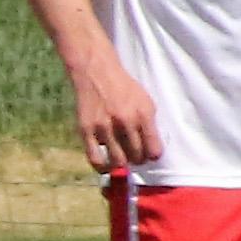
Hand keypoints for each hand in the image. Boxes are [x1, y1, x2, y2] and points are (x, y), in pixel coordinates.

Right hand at [69, 53, 161, 177]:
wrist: (97, 73)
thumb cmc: (124, 88)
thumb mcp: (146, 101)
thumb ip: (150, 124)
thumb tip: (152, 150)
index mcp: (143, 115)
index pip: (154, 149)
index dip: (153, 156)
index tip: (151, 156)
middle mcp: (125, 122)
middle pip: (137, 157)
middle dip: (139, 160)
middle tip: (137, 157)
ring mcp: (104, 127)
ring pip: (118, 161)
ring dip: (123, 165)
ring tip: (123, 160)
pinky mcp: (86, 130)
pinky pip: (95, 158)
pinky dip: (102, 167)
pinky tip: (105, 166)